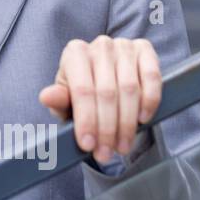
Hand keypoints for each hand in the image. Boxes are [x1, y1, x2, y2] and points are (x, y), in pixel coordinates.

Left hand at [38, 36, 161, 164]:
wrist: (105, 76)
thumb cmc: (82, 91)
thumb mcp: (67, 99)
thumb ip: (58, 100)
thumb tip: (47, 97)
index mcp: (75, 53)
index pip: (82, 90)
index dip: (86, 120)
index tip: (88, 145)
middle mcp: (100, 46)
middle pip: (107, 92)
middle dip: (107, 129)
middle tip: (106, 153)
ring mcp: (124, 46)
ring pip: (130, 89)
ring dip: (128, 123)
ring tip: (122, 146)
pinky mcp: (145, 50)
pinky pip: (152, 77)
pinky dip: (150, 101)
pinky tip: (143, 120)